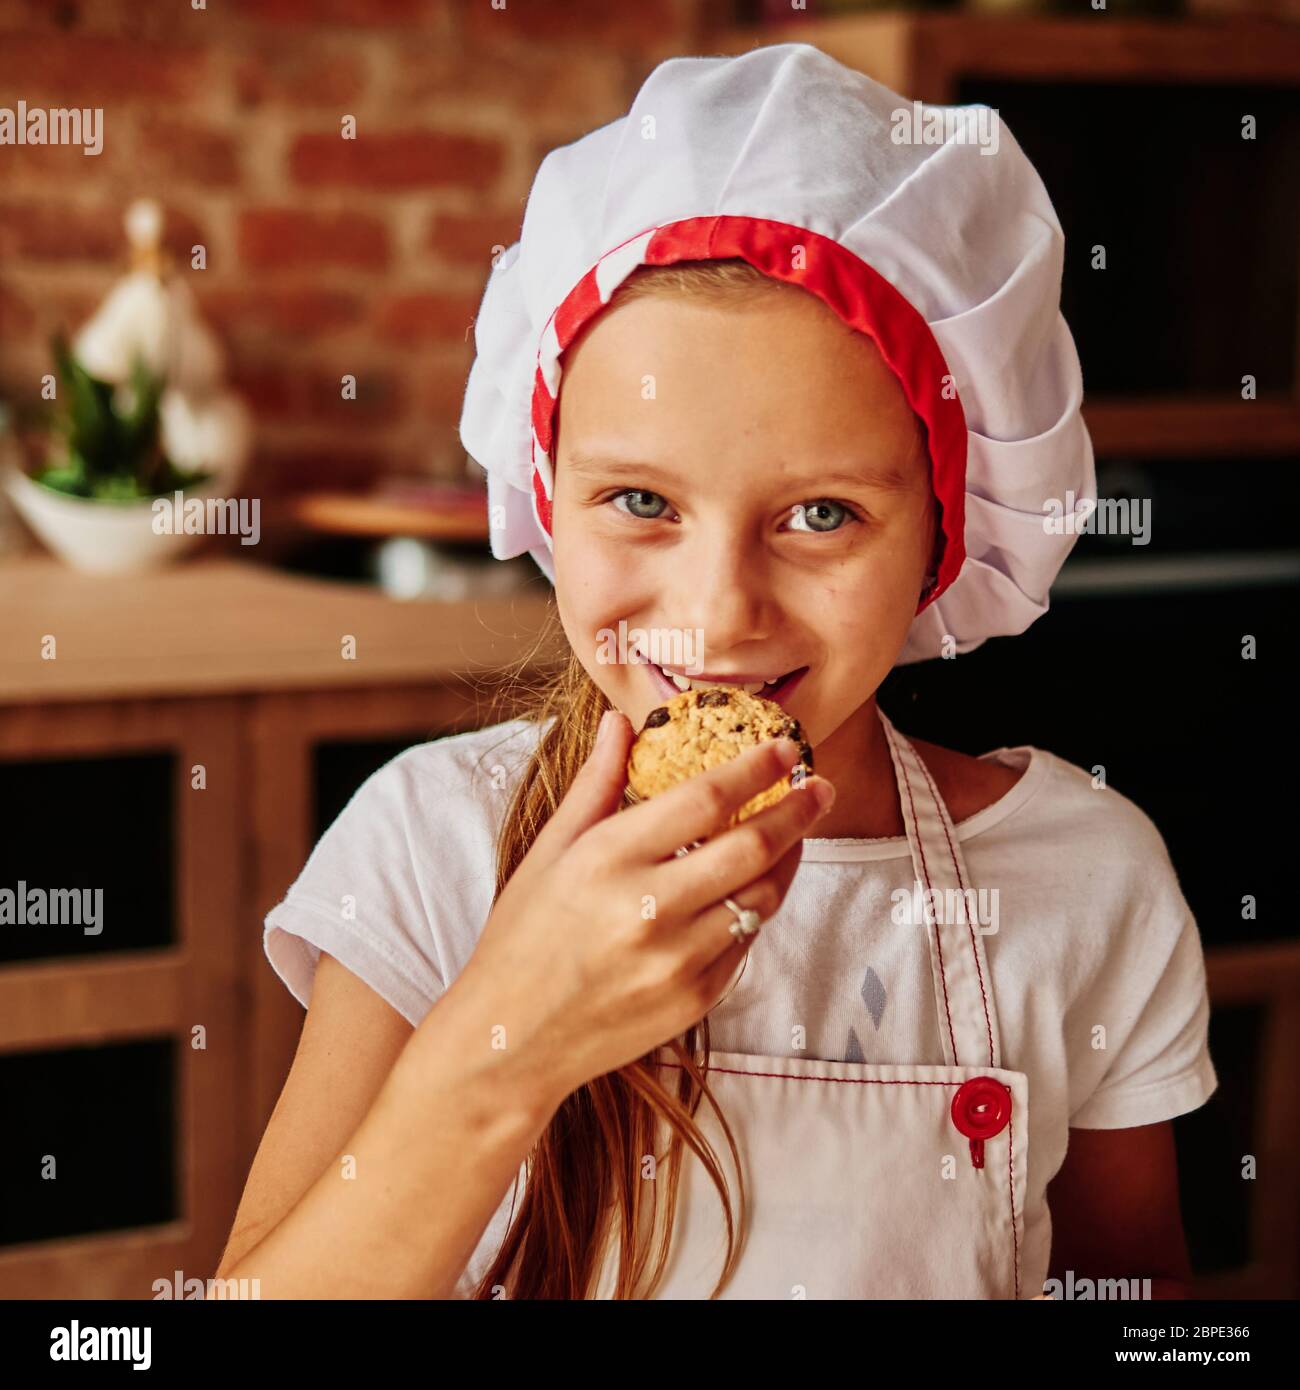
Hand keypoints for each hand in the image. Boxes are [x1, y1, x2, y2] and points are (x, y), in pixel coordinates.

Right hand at [457, 710, 834, 1103]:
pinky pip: (746, 942)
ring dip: (788, 859)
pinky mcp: (694, 1000)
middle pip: (752, 846)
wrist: (512, 1037)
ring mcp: (677, 960)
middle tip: (818, 786)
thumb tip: (620, 722)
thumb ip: (595, 784)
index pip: (704, 799)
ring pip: (761, 896)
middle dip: (797, 809)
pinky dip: (755, 909)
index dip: (754, 768)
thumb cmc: (523, 936)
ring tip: (795, 834)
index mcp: (608, 859)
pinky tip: (753, 888)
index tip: (782, 747)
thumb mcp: (550, 851)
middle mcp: (648, 908)